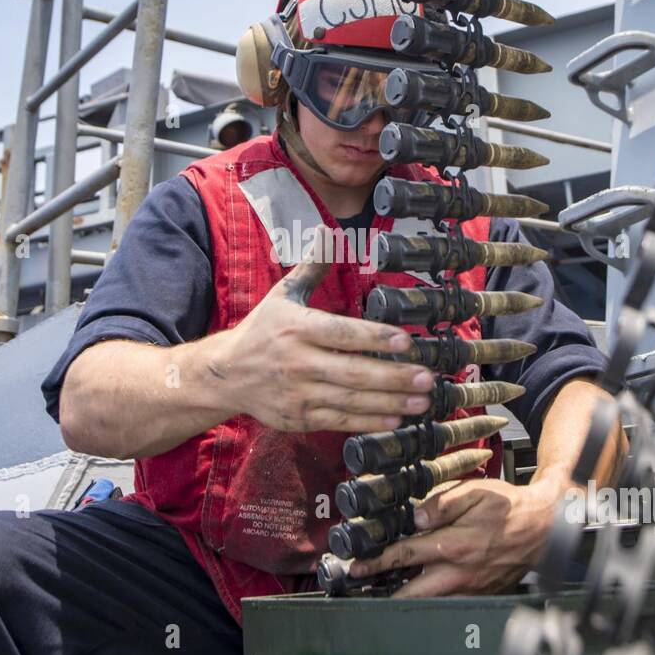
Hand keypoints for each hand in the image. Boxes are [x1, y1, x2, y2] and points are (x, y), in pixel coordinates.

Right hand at [208, 226, 435, 434]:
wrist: (226, 374)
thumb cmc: (262, 331)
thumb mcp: (283, 295)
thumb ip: (311, 267)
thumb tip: (329, 232)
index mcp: (297, 329)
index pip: (342, 334)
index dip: (376, 338)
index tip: (407, 342)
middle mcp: (298, 362)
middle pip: (353, 372)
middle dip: (394, 377)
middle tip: (428, 377)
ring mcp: (299, 394)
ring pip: (351, 400)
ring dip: (390, 402)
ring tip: (422, 401)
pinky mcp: (299, 418)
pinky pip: (339, 421)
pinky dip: (368, 422)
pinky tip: (395, 420)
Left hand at [348, 474, 565, 596]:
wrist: (543, 527)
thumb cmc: (509, 507)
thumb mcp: (476, 492)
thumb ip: (442, 504)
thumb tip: (415, 518)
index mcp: (456, 545)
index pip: (407, 555)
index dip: (379, 561)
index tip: (358, 565)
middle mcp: (462, 572)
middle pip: (412, 592)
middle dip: (382, 592)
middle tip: (359, 590)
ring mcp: (472, 588)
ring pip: (429, 604)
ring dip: (403, 601)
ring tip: (377, 595)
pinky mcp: (480, 595)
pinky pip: (448, 604)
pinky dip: (428, 603)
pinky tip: (414, 594)